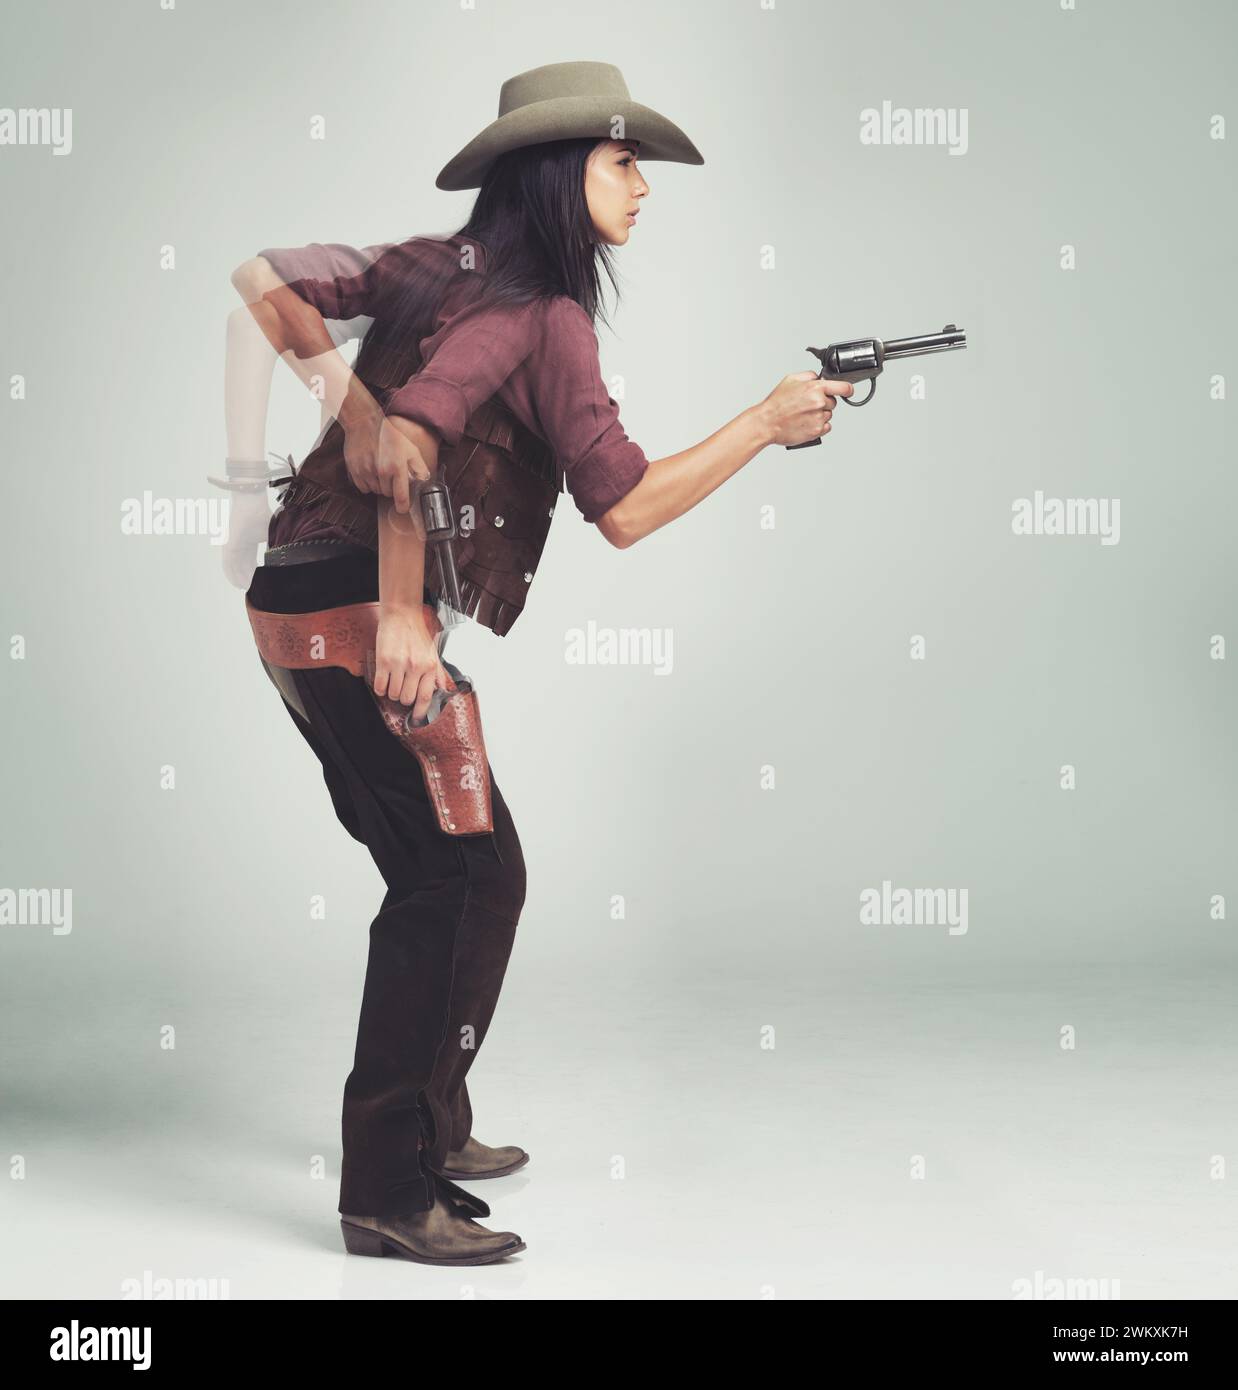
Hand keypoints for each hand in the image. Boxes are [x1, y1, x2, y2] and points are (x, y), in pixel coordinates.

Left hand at [220, 490, 270, 589]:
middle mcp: (238, 546)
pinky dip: (233, 577)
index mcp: (247, 543)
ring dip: (240, 580)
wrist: (251, 503)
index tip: (262, 582)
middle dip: (249, 579)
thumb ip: (275, 546)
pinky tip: (239, 584)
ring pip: (234, 570)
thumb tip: (288, 557)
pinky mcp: (228, 547)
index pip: (250, 562)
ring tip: (249, 590)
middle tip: (257, 590)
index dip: (255, 573)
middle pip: (242, 568)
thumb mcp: (272, 534)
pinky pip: (228, 566)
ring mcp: (231, 547)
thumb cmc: (262, 515)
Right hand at [342, 408, 435, 513]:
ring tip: (380, 470)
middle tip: (391, 474)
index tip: (402, 509)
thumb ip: (419, 467)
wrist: (364, 423)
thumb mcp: (411, 449)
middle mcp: (381, 471)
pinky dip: (367, 484)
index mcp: (397, 466)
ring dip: (379, 485)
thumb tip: (424, 483)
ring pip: (376, 491)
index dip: (403, 506)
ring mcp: (367, 472)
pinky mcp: (355, 471)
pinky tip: (370, 472)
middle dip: (391, 488)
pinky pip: (363, 488)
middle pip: (388, 494)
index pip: (401, 496)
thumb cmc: (389, 436)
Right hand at [370, 605, 456, 723]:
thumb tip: (443, 691)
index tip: (416, 719)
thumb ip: (437, 674)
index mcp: (429, 666)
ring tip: (393, 681)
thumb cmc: (417, 634)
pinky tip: (383, 680)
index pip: (426, 697)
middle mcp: (415, 667)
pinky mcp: (383, 661)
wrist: (402, 615)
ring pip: (393, 694)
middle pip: (407, 699)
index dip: (420, 712)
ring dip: (391, 692)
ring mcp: (399, 664)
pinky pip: (379, 686)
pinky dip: (380, 688)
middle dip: (403, 699)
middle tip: (402, 689)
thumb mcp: (433, 654)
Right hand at [758, 371, 853, 446]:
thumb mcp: (791, 379)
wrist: (767, 422)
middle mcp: (820, 403)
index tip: (848, 391)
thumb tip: (819, 378)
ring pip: (828, 415)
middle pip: (833, 402)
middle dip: (824, 402)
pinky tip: (806, 423)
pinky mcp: (816, 431)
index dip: (847, 389)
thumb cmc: (776, 403)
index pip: (843, 387)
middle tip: (808, 404)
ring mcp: (819, 418)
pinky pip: (826, 427)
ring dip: (820, 414)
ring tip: (804, 414)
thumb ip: (809, 376)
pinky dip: (819, 425)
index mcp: (815, 388)